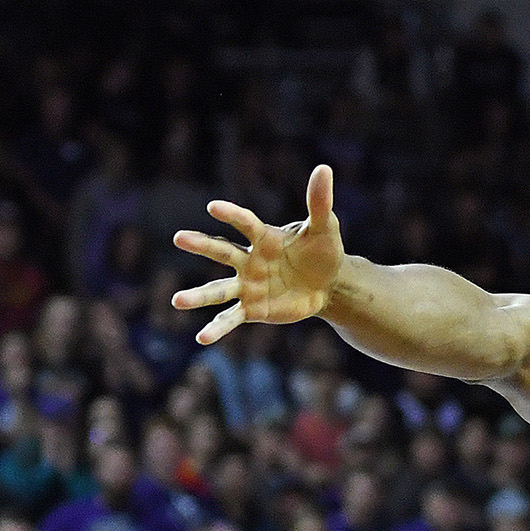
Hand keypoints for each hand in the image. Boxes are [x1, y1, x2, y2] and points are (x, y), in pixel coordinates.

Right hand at [172, 165, 344, 344]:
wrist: (329, 284)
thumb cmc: (323, 251)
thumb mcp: (325, 228)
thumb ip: (319, 202)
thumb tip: (324, 169)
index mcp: (264, 238)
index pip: (245, 224)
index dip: (231, 215)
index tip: (213, 207)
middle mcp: (249, 260)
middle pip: (222, 252)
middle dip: (202, 245)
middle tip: (179, 238)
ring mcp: (248, 285)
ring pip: (219, 290)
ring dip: (199, 296)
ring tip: (177, 301)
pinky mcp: (253, 308)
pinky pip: (232, 318)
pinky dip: (218, 328)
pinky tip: (202, 339)